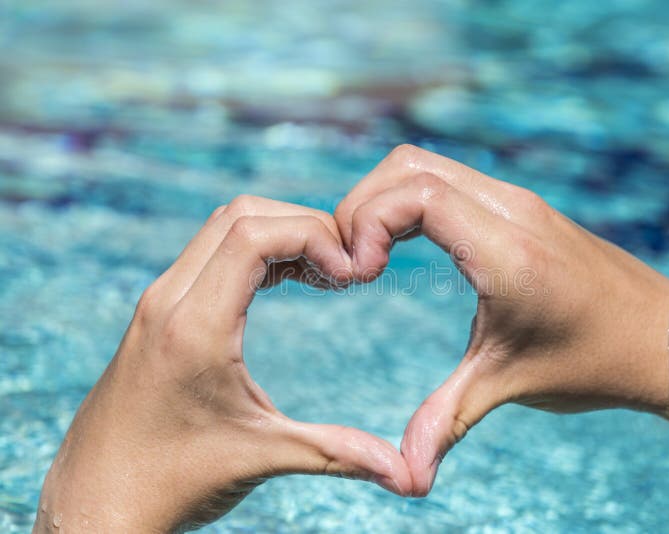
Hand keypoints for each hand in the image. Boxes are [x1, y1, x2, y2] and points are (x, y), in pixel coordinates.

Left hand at [36, 196, 410, 532]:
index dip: (313, 235)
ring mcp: (159, 302)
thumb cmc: (170, 483)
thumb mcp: (261, 458)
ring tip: (325, 276)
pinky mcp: (159, 312)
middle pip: (241, 214)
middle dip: (304, 226)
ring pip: (224, 228)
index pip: (252, 233)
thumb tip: (406, 475)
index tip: (350, 274)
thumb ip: (338, 453)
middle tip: (344, 269)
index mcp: (193, 327)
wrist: (95, 502)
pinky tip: (290, 282)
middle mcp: (168, 301)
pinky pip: (211, 253)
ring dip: (279, 236)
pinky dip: (257, 253)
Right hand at [335, 145, 668, 495]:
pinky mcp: (519, 207)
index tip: (358, 274)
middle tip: (351, 264)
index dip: (369, 222)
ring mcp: (517, 202)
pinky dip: (410, 201)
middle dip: (362, 207)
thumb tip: (406, 479)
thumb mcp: (509, 385)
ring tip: (370, 257)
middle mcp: (512, 211)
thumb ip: (446, 421)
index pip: (417, 194)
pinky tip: (402, 247)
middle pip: (409, 166)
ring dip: (384, 201)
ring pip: (426, 166)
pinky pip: (449, 180)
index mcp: (507, 252)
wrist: (660, 336)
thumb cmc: (592, 361)